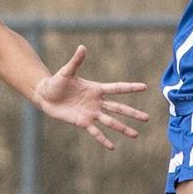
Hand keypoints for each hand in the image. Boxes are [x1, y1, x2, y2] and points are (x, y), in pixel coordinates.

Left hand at [33, 45, 150, 149]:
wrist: (45, 95)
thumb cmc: (56, 82)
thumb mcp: (67, 71)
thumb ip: (76, 61)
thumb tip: (82, 47)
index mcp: (96, 89)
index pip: (117, 88)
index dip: (131, 88)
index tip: (145, 87)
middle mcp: (97, 102)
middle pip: (119, 108)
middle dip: (133, 113)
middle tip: (147, 118)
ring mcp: (91, 113)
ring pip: (111, 122)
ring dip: (123, 128)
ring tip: (136, 135)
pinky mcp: (82, 122)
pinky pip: (95, 132)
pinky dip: (103, 139)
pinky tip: (112, 146)